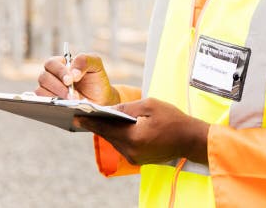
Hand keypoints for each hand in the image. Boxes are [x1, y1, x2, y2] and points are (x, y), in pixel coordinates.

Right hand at [34, 53, 119, 105]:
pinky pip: (42, 102)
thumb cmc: (96, 80)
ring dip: (57, 96)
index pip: (51, 64)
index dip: (59, 71)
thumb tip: (72, 73)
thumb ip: (84, 61)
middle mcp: (52, 75)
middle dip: (59, 86)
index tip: (70, 80)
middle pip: (44, 77)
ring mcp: (49, 89)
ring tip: (73, 100)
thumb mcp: (95, 64)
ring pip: (41, 90)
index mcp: (61, 63)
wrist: (100, 99)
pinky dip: (52, 103)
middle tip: (72, 94)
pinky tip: (65, 105)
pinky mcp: (48, 101)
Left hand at [75, 98, 209, 165]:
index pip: (106, 127)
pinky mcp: (137, 160)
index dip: (90, 121)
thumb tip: (109, 108)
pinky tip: (116, 127)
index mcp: (134, 137)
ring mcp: (134, 157)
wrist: (190, 139)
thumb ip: (127, 107)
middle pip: (108, 135)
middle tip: (82, 115)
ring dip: (108, 130)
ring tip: (97, 119)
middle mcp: (131, 151)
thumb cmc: (173, 119)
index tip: (75, 116)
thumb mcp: (150, 105)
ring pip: (114, 141)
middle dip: (97, 125)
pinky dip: (118, 136)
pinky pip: (123, 145)